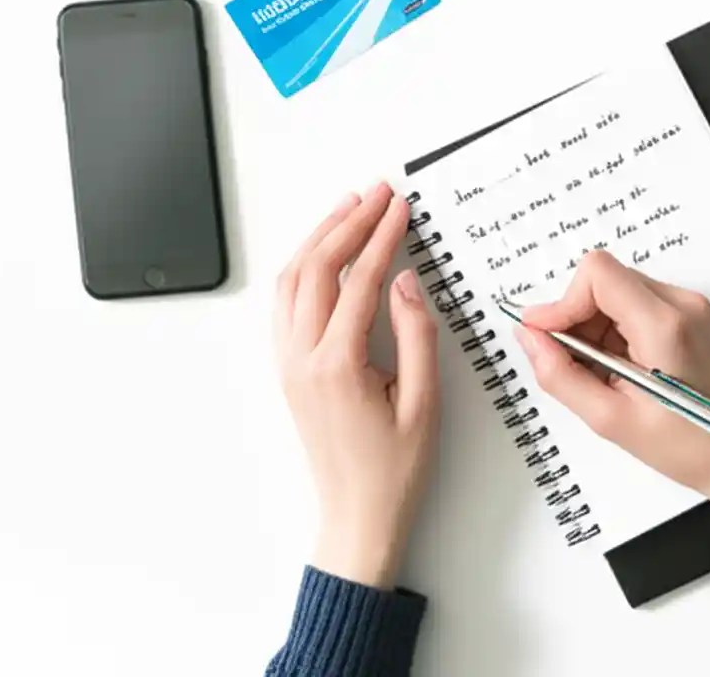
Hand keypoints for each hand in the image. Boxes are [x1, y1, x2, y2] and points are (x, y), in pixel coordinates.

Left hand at [274, 182, 438, 587]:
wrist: (357, 516)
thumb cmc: (393, 471)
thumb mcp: (424, 405)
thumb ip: (416, 337)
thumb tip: (404, 282)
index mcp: (337, 366)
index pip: (360, 281)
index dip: (382, 237)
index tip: (399, 206)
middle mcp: (302, 359)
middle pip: (315, 269)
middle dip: (347, 223)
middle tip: (376, 193)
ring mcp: (288, 364)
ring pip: (291, 281)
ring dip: (319, 239)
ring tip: (350, 209)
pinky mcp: (289, 370)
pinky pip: (285, 304)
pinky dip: (303, 268)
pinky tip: (323, 255)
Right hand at [516, 251, 709, 520]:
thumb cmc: (691, 447)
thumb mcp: (611, 420)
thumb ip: (560, 375)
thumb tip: (530, 338)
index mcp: (665, 326)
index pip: (597, 273)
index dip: (561, 301)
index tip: (545, 335)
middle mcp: (682, 305)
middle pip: (604, 280)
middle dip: (577, 318)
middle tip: (574, 365)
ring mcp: (690, 308)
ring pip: (617, 292)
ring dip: (595, 328)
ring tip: (604, 377)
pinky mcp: (690, 317)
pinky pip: (635, 306)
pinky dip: (615, 332)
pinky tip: (621, 371)